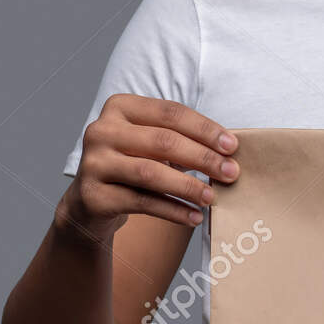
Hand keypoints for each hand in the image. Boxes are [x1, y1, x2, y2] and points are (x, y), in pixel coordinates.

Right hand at [57, 94, 238, 243]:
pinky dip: (173, 210)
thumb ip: (183, 141)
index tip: (232, 146)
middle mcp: (102, 130)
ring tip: (212, 197)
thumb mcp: (153, 145)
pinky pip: (142, 202)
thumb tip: (228, 152)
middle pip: (163, 141)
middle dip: (203, 158)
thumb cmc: (133, 165)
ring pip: (151, 172)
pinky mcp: (93, 195)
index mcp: (120, 107)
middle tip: (231, 173)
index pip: (170, 112)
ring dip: (188, 186)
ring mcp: (93, 163)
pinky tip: (194, 216)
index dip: (205, 129)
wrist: (91, 202)